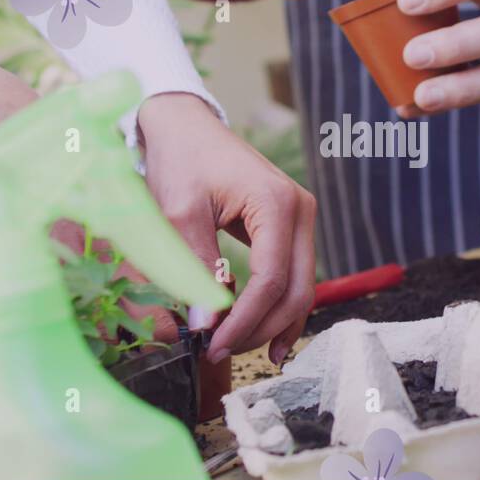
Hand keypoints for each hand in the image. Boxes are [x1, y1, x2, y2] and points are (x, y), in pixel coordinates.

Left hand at [137, 93, 315, 365]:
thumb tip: (205, 324)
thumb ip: (194, 267)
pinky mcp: (291, 227)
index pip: (271, 279)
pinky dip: (280, 309)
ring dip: (273, 325)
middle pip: (295, 290)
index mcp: (276, 204)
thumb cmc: (181, 162)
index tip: (213, 345)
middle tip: (219, 352)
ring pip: (301, 288)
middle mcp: (300, 211)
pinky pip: (294, 277)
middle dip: (260, 328)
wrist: (187, 127)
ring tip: (237, 350)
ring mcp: (301, 218)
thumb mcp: (178, 213)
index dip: (246, 320)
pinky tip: (267, 339)